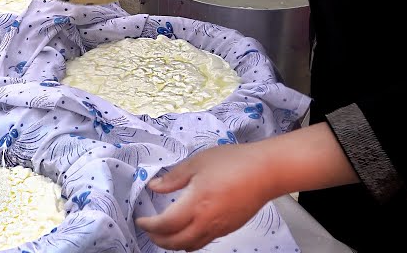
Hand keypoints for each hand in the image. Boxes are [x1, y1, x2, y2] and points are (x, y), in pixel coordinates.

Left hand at [135, 143, 273, 250]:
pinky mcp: (229, 228)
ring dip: (174, 244)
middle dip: (158, 240)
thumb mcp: (197, 162)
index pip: (165, 225)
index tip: (140, 220)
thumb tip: (154, 186)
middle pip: (176, 243)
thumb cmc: (232, 162)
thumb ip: (173, 178)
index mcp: (195, 204)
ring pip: (191, 246)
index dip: (149, 225)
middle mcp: (206, 222)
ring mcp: (219, 228)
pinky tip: (188, 230)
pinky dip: (190, 241)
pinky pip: (205, 241)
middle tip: (148, 230)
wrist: (266, 171)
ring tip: (165, 234)